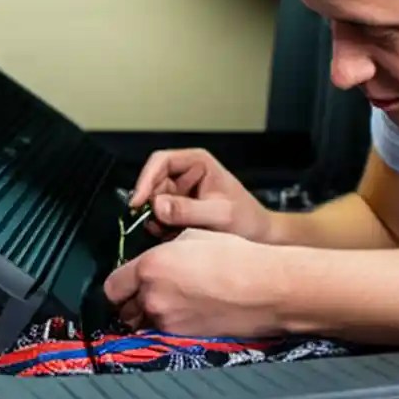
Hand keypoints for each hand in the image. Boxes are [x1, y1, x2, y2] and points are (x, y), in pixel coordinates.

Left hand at [103, 229, 289, 336]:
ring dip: (150, 314)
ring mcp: (167, 321)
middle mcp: (153, 297)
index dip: (121, 284)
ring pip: (143, 323)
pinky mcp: (184, 337)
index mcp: (150, 267)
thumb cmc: (236, 259)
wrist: (263, 287)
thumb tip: (158, 259)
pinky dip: (169, 325)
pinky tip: (188, 312)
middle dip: (132, 301)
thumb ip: (164, 251)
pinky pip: (163, 333)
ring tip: (173, 302)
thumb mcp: (192, 237)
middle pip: (123, 309)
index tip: (129, 281)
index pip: (112, 286)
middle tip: (150, 291)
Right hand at [130, 148, 276, 242]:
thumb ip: (189, 210)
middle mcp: (186, 175)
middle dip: (153, 206)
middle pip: (153, 184)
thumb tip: (159, 206)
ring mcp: (181, 193)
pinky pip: (160, 218)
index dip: (146, 179)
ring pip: (154, 203)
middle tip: (159, 225)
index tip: (139, 201)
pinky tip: (178, 236)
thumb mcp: (220, 214)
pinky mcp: (179, 211)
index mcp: (197, 163)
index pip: (161, 161)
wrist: (259, 237)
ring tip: (176, 232)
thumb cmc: (248, 219)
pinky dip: (163, 229)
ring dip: (159, 220)